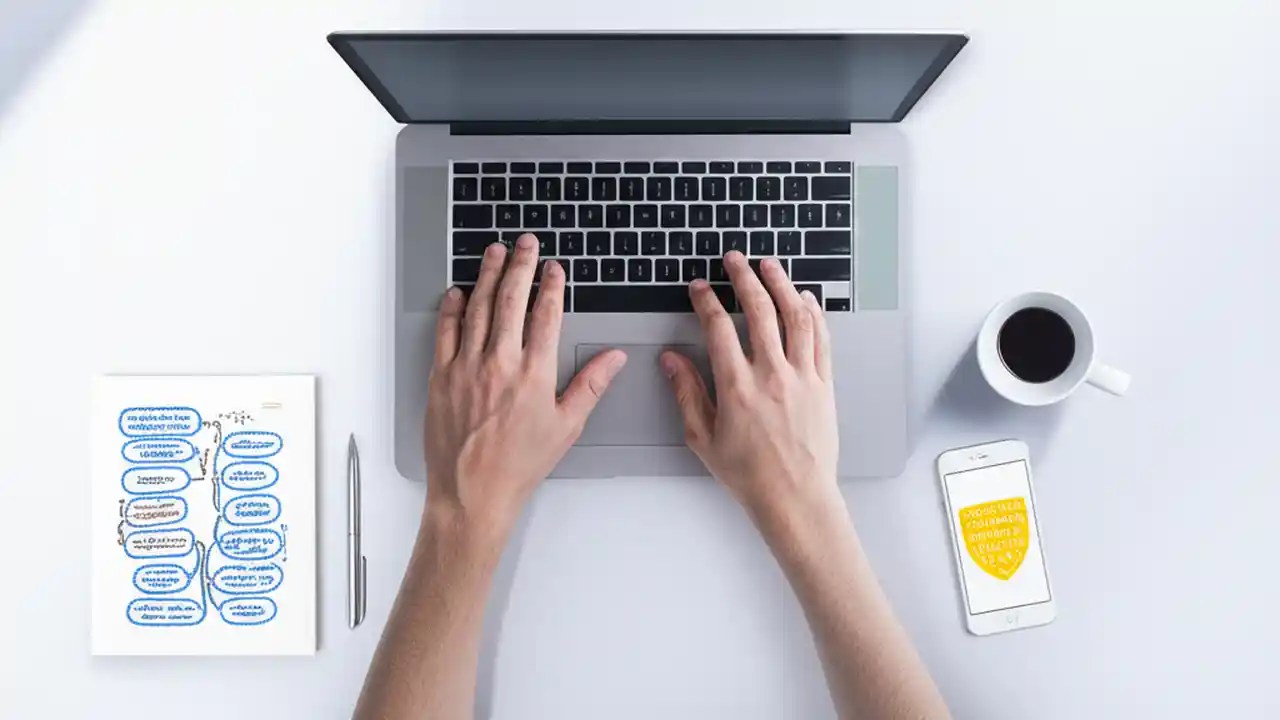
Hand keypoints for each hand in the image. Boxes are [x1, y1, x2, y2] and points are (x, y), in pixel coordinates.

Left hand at [425, 234, 626, 532]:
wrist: (473, 492)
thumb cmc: (519, 465)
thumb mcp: (566, 427)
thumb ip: (590, 385)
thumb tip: (614, 357)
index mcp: (534, 374)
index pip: (546, 315)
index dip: (551, 286)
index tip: (554, 269)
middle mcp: (500, 364)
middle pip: (512, 300)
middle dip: (520, 265)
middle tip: (525, 244)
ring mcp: (466, 367)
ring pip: (479, 308)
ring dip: (488, 276)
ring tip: (494, 253)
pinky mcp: (441, 377)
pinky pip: (446, 331)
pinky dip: (453, 308)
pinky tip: (459, 292)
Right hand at [661, 251, 838, 525]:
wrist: (796, 498)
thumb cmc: (749, 475)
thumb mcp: (703, 438)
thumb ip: (687, 393)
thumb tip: (671, 360)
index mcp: (736, 388)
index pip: (718, 328)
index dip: (706, 301)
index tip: (699, 287)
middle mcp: (771, 376)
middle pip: (758, 310)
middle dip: (744, 277)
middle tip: (734, 260)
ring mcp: (802, 378)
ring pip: (795, 317)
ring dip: (781, 284)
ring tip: (770, 265)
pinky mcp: (824, 385)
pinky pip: (821, 338)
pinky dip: (813, 313)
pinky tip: (804, 299)